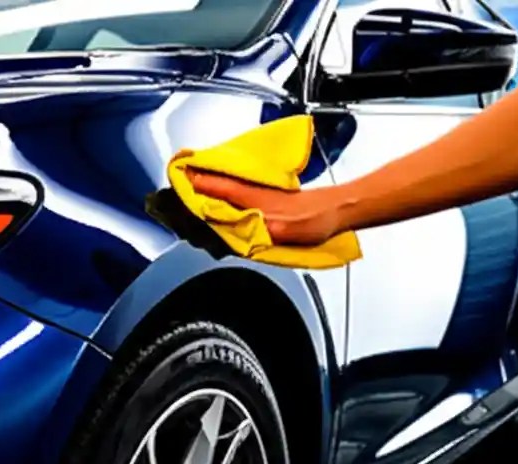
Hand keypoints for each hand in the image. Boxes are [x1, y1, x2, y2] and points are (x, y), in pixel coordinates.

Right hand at [188, 170, 343, 244]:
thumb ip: (266, 230)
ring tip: (193, 184)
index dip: (202, 185)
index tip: (182, 179)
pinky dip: (226, 190)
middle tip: (180, 178)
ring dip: (211, 184)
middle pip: (221, 185)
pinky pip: (239, 192)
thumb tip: (244, 230)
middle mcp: (257, 194)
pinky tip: (223, 196)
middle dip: (199, 181)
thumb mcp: (290, 230)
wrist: (338, 210)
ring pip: (229, 187)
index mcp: (258, 201)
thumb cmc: (316, 220)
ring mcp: (263, 195)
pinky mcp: (269, 199)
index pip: (223, 190)